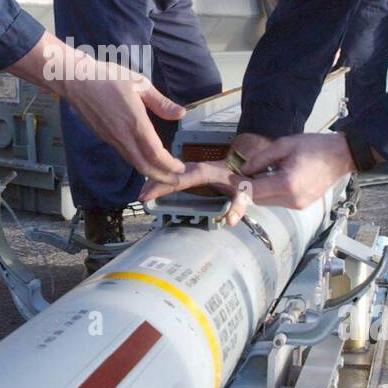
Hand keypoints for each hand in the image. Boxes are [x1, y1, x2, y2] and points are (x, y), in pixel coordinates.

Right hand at [63, 60, 187, 184]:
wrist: (76, 81)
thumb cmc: (108, 78)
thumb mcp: (140, 84)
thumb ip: (161, 102)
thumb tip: (181, 114)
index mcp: (135, 122)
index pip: (155, 153)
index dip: (169, 165)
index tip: (180, 168)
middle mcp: (123, 136)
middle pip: (144, 166)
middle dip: (162, 176)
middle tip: (176, 181)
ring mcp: (112, 139)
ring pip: (133, 163)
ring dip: (150, 172)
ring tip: (164, 174)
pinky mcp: (104, 137)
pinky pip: (125, 155)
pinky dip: (138, 163)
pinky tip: (145, 161)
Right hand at [139, 132, 273, 226]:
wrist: (248, 167)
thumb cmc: (244, 180)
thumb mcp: (245, 193)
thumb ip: (239, 206)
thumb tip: (230, 221)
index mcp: (203, 172)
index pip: (177, 179)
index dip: (161, 187)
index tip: (147, 195)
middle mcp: (194, 167)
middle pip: (168, 174)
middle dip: (152, 184)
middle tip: (140, 198)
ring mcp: (192, 168)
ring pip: (168, 172)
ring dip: (155, 181)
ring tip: (142, 195)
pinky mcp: (192, 170)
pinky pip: (172, 174)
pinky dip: (162, 180)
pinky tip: (154, 188)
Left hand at [240, 132, 354, 208]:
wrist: (341, 156)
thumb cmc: (316, 147)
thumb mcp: (284, 145)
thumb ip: (261, 158)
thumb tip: (245, 169)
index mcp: (287, 184)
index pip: (253, 191)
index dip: (238, 186)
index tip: (229, 179)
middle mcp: (292, 199)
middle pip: (258, 199)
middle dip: (248, 188)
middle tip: (241, 174)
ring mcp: (298, 204)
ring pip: (267, 202)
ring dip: (260, 190)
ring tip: (261, 173)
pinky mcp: (302, 205)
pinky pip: (279, 201)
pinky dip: (272, 192)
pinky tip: (274, 178)